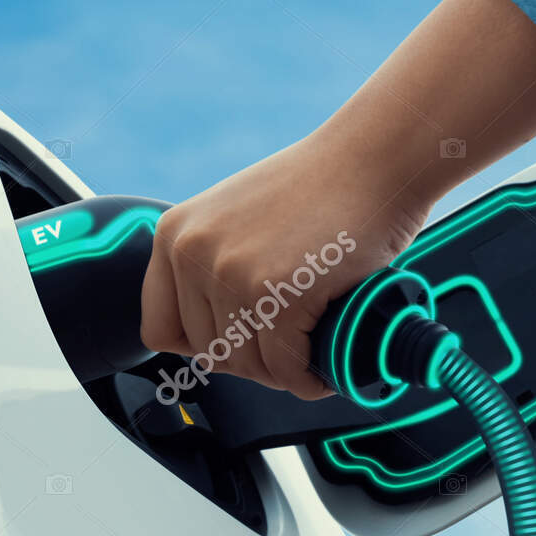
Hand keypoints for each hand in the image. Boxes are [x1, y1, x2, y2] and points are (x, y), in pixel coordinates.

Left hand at [137, 0, 535, 399]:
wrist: (375, 157)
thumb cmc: (320, 189)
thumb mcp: (236, 218)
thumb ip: (212, 263)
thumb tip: (213, 337)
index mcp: (174, 235)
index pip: (159, 328)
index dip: (203, 345)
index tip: (241, 341)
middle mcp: (191, 254)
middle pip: (207, 353)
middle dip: (253, 361)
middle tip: (292, 350)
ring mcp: (231, 275)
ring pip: (247, 365)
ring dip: (282, 372)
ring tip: (311, 355)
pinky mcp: (277, 295)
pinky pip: (285, 367)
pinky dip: (308, 377)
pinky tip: (325, 367)